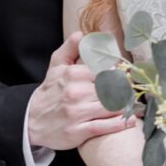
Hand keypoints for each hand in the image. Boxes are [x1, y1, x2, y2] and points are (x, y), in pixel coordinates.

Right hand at [27, 31, 136, 152]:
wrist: (30, 120)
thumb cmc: (49, 91)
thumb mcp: (56, 65)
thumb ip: (70, 47)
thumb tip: (82, 33)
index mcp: (73, 73)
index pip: (106, 71)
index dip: (120, 75)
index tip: (128, 78)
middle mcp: (75, 92)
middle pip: (112, 89)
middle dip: (126, 91)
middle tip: (134, 93)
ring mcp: (77, 113)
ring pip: (111, 107)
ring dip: (126, 107)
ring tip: (134, 106)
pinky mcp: (78, 132)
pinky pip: (105, 126)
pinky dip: (120, 124)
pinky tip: (130, 121)